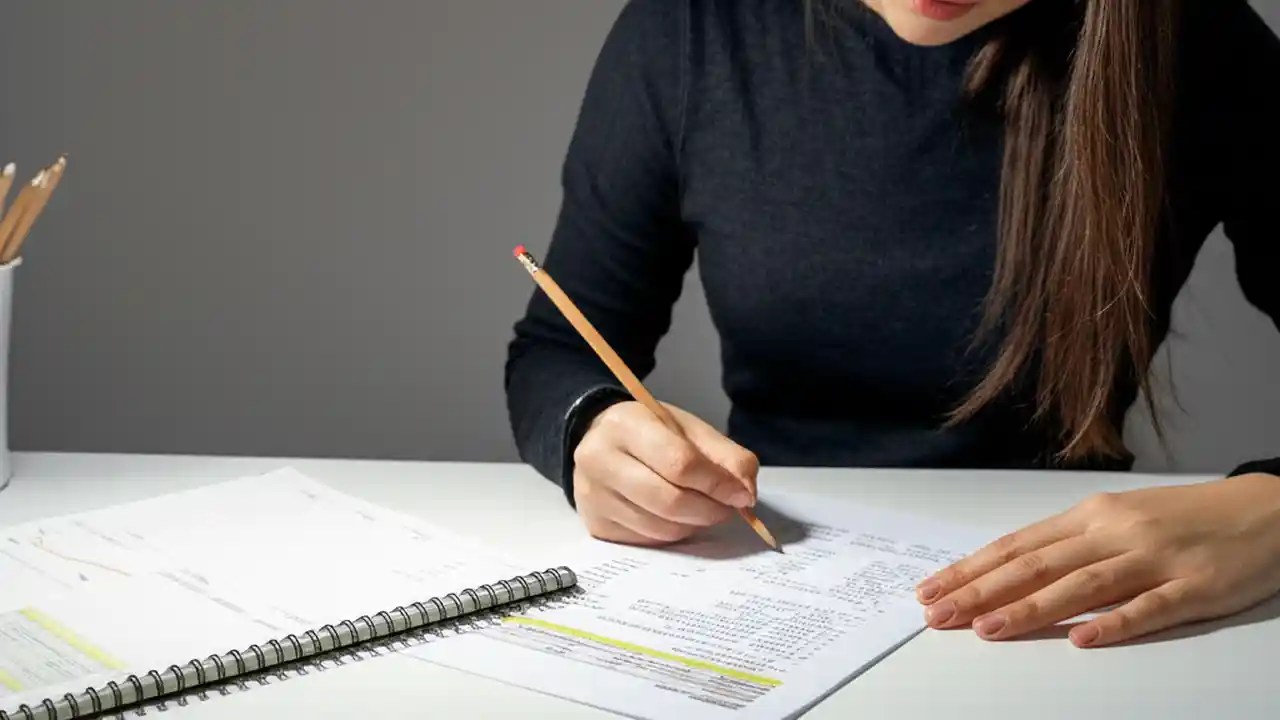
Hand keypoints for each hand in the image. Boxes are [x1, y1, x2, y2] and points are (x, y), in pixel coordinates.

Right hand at [572, 400, 757, 545]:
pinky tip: (675, 517)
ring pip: (660, 528)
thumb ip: (725, 456)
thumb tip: (746, 493)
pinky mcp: (596, 525)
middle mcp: (599, 460)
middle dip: (709, 510)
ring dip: (693, 525)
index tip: (742, 495)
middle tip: (727, 508)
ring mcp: (593, 497)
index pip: (679, 463)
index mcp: (625, 425)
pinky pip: (647, 542)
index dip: (717, 484)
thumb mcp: (689, 429)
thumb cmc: (650, 432)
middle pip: (669, 501)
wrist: (599, 441)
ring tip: (702, 509)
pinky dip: (672, 534)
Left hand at [916, 473, 1279, 646]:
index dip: (971, 568)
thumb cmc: (1185, 518)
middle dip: (981, 591)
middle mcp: (1115, 532)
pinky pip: (1150, 607)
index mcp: (1092, 516)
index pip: (1017, 545)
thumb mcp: (1120, 520)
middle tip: (939, 614)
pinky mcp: (1195, 587)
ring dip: (1030, 608)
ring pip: (1081, 585)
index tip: (931, 589)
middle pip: (1037, 564)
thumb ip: (1070, 546)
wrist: (1268, 510)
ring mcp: (1155, 559)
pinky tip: (1082, 638)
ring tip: (987, 628)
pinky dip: (1114, 623)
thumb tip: (1010, 572)